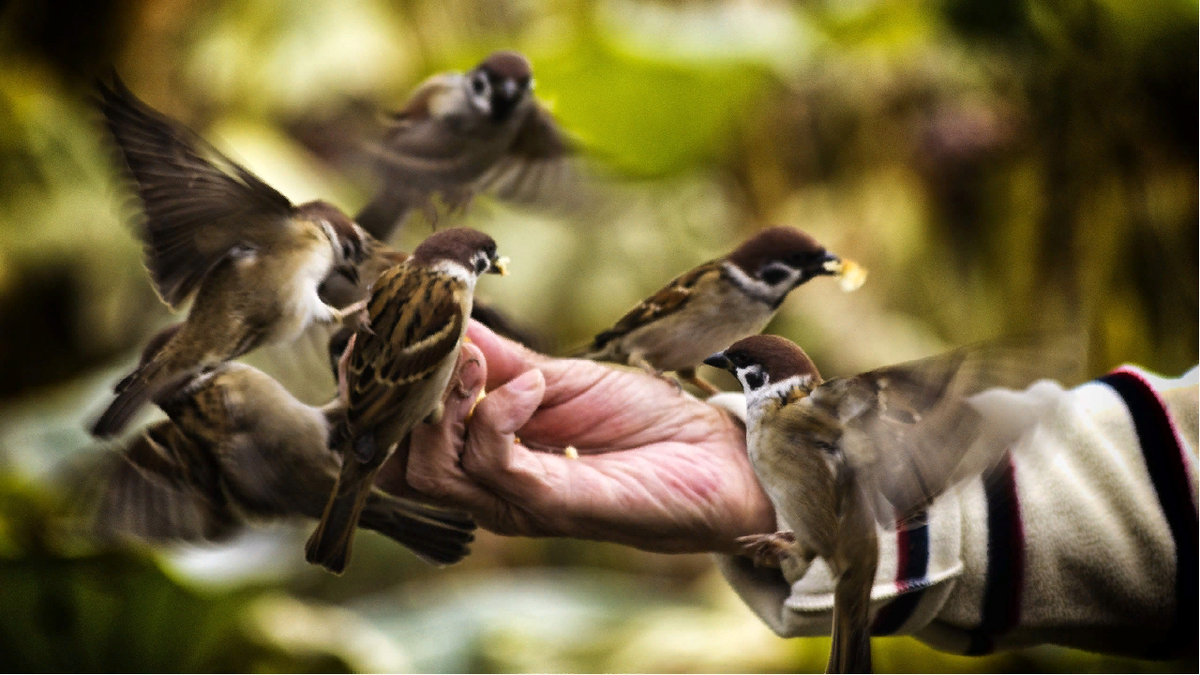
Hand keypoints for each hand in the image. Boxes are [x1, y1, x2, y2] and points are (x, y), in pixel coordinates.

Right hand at [391, 321, 776, 554]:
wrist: (713, 456)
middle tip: (431, 346)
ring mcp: (514, 500)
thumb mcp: (558, 377)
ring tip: (485, 364)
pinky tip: (532, 388)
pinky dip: (500, 414)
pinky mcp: (549, 505)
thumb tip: (446, 320)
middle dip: (400, 397)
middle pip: (397, 460)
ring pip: (431, 468)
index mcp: (482, 453)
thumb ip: (499, 360)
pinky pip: (494, 463)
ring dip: (446, 403)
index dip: (374, 390)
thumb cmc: (641, 420)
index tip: (370, 334)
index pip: (397, 437)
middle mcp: (486, 485)